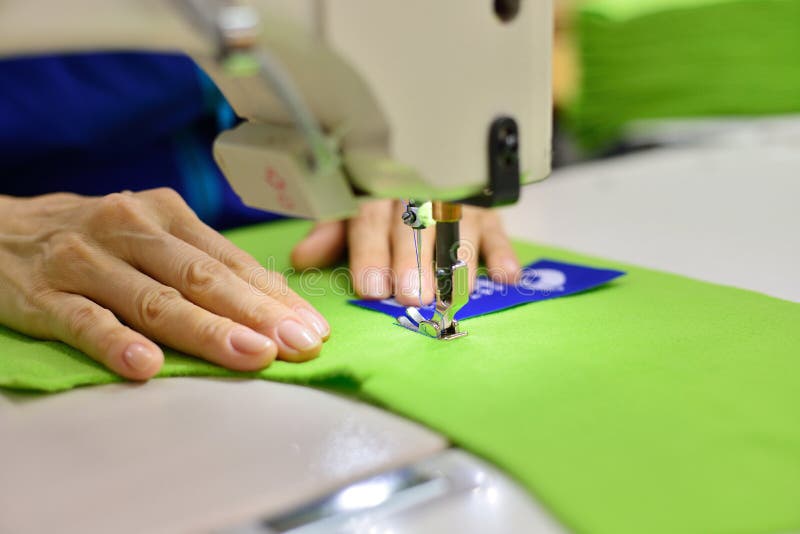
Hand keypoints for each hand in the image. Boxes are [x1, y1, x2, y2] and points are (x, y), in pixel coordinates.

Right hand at [0, 188, 328, 380]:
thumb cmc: (95, 239)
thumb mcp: (151, 238)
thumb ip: (203, 265)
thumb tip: (272, 302)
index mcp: (166, 216)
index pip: (231, 260)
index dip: (275, 296)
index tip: (313, 328)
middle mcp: (131, 230)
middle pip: (202, 277)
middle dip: (257, 314)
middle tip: (299, 345)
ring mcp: (86, 260)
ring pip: (153, 299)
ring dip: (205, 329)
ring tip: (250, 355)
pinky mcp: (43, 293)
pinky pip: (83, 320)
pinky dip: (115, 342)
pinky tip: (145, 366)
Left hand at [291, 200, 520, 304]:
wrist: (424, 159)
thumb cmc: (380, 201)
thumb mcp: (349, 210)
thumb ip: (330, 233)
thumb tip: (301, 258)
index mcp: (376, 194)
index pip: (371, 221)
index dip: (371, 254)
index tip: (371, 288)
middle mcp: (416, 196)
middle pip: (415, 227)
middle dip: (413, 262)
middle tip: (413, 296)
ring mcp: (456, 203)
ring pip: (457, 228)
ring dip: (456, 262)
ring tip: (454, 294)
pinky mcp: (488, 213)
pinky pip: (497, 230)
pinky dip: (503, 253)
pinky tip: (504, 277)